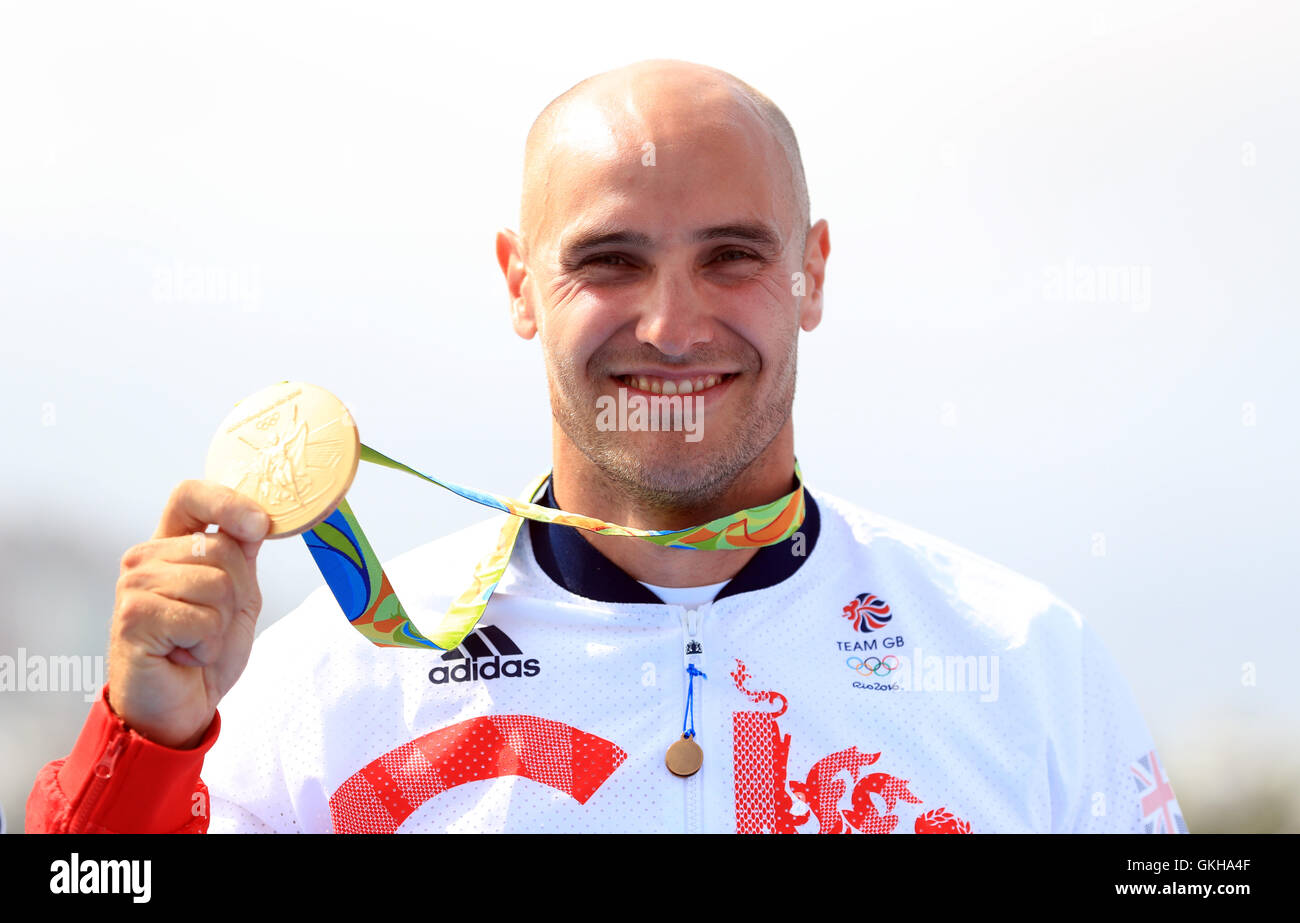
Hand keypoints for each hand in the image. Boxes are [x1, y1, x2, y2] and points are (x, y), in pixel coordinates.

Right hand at [107, 480, 269, 748]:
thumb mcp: (237, 596)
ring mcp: (134, 584)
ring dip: (221, 624)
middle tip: (210, 625)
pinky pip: (203, 619)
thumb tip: (258, 516)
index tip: (258, 524)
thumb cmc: (204, 653)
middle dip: (236, 594)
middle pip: (222, 548)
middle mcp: (145, 558)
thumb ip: (241, 555)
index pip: (190, 495)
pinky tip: (183, 655)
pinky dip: (206, 645)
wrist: (178, 708)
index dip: (227, 502)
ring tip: (194, 641)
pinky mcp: (133, 616)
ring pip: (218, 585)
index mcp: (169, 545)